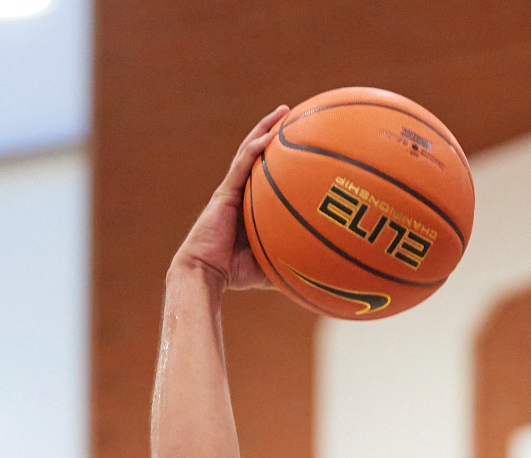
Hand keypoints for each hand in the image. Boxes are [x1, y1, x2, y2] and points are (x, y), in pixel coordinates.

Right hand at [172, 106, 289, 290]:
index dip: (281, 155)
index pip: (266, 172)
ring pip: (249, 152)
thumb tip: (324, 270)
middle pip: (259, 153)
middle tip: (293, 115)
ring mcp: (231, 189)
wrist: (206, 273)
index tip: (301, 141)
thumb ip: (291, 259)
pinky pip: (240, 167)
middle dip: (274, 132)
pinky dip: (253, 149)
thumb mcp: (270, 264)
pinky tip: (268, 136)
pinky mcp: (224, 193)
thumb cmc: (234, 273)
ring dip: (265, 129)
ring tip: (283, 111)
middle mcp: (240, 191)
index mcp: (249, 203)